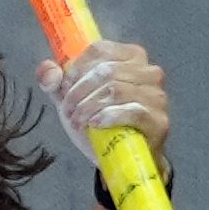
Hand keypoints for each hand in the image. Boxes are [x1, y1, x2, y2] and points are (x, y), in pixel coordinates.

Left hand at [36, 41, 170, 168]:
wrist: (121, 159)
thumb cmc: (99, 122)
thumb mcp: (72, 99)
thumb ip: (55, 81)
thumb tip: (49, 72)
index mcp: (131, 56)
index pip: (100, 50)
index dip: (76, 68)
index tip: (64, 87)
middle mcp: (150, 72)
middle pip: (105, 71)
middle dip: (79, 92)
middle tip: (68, 110)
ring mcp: (157, 96)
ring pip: (115, 90)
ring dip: (89, 106)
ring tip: (78, 120)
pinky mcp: (159, 121)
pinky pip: (132, 111)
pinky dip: (108, 116)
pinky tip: (95, 124)